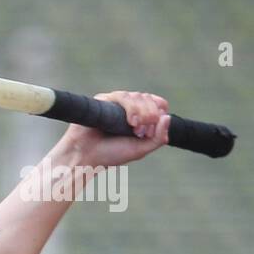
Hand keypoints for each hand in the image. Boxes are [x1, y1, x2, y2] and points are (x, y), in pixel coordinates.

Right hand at [54, 90, 169, 167]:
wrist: (85, 157)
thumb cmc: (110, 155)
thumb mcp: (141, 149)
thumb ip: (158, 137)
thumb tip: (167, 117)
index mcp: (139, 117)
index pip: (158, 104)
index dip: (159, 113)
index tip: (150, 131)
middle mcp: (128, 107)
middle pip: (149, 98)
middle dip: (150, 115)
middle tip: (141, 132)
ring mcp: (115, 103)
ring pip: (138, 96)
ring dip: (142, 111)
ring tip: (135, 128)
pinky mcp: (103, 100)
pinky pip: (122, 96)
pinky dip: (131, 107)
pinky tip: (130, 121)